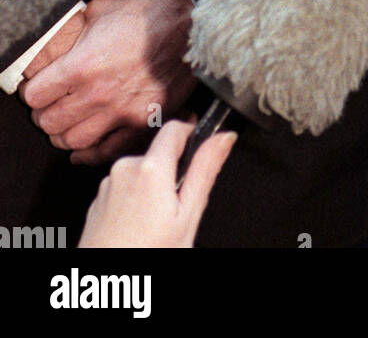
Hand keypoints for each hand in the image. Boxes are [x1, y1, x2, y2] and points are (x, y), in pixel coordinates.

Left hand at [20, 0, 196, 164]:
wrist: (187, 28)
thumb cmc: (148, 18)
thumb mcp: (102, 9)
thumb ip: (78, 25)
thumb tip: (67, 31)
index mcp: (80, 66)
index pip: (36, 95)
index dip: (34, 92)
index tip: (38, 90)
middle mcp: (96, 95)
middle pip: (50, 122)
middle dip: (45, 114)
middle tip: (50, 108)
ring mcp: (118, 112)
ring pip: (73, 140)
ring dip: (64, 135)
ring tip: (66, 126)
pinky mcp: (140, 123)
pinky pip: (106, 150)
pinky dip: (90, 154)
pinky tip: (83, 150)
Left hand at [78, 118, 236, 247]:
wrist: (106, 287)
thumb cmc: (147, 256)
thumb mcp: (188, 216)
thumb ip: (205, 170)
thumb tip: (223, 138)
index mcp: (150, 168)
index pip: (175, 128)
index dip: (192, 133)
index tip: (201, 146)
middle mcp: (123, 169)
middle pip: (158, 154)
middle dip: (172, 173)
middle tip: (179, 207)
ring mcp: (107, 186)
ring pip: (140, 174)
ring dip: (152, 189)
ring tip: (156, 224)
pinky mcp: (96, 202)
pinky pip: (123, 190)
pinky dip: (134, 203)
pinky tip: (138, 229)